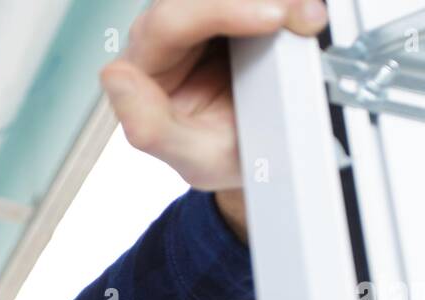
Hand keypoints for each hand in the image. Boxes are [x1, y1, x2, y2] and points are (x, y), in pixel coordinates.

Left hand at [100, 0, 330, 236]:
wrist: (263, 155)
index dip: (222, 11)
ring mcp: (196, 19)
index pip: (169, 23)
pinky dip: (281, 1)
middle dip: (257, 1)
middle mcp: (163, 37)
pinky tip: (301, 14)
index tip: (273, 19)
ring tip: (309, 19)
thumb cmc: (224, 155)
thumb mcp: (196, 159)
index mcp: (143, 71)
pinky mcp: (226, 10)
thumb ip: (150, 127)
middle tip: (303, 17)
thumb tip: (115, 76)